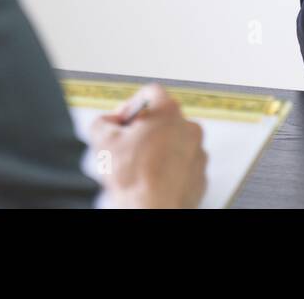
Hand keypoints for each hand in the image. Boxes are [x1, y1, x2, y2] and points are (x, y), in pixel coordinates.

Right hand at [88, 83, 207, 207]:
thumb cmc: (135, 179)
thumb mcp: (103, 141)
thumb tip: (106, 122)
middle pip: (164, 118)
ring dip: (158, 149)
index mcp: (169, 113)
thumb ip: (102, 121)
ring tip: (140, 166)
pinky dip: (170, 168)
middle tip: (128, 146)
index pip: (151, 93)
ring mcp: (198, 152)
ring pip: (174, 142)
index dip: (131, 104)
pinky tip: (153, 178)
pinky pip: (183, 164)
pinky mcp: (200, 174)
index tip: (123, 120)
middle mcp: (189, 128)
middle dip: (144, 129)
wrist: (153, 210)